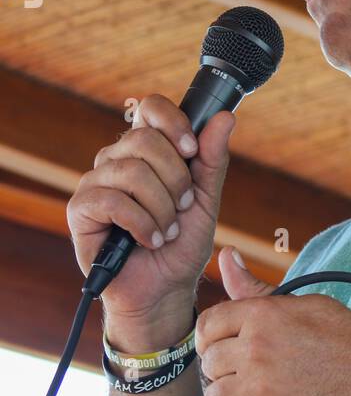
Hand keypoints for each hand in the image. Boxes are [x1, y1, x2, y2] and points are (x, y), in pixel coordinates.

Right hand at [67, 96, 234, 322]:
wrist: (165, 287)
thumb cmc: (182, 243)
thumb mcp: (206, 199)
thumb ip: (212, 158)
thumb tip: (224, 117)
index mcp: (146, 150)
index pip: (151, 108)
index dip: (174, 123)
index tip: (192, 152)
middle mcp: (117, 158)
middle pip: (146, 140)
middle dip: (175, 180)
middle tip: (182, 209)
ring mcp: (96, 181)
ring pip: (133, 172)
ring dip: (161, 208)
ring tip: (167, 230)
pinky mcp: (81, 209)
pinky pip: (113, 201)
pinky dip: (142, 224)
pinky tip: (150, 239)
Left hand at [197, 248, 350, 395]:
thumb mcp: (307, 305)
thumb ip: (258, 289)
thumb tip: (226, 257)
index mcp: (263, 315)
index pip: (207, 326)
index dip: (212, 341)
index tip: (226, 350)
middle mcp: (256, 348)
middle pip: (210, 365)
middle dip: (226, 372)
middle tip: (253, 377)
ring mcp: (261, 388)